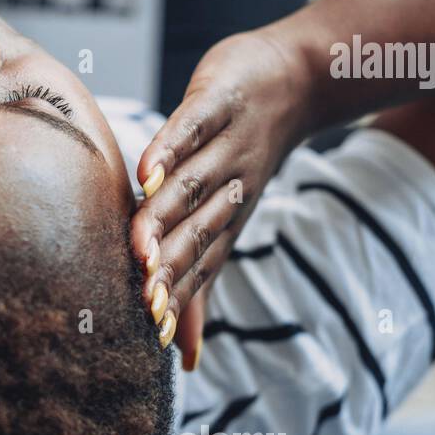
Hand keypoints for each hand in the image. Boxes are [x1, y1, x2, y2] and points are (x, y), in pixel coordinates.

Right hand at [131, 29, 313, 366]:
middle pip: (196, 233)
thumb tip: (186, 357)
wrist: (296, 77)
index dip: (179, 298)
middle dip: (170, 268)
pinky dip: (168, 150)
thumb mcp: (224, 219)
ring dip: (165, 218)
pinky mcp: (218, 101)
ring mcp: (227, 144)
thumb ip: (196, 279)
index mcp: (228, 220)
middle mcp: (232, 188)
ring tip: (139, 249)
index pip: (200, 264)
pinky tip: (146, 172)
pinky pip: (191, 128)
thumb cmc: (243, 155)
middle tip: (146, 302)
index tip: (154, 332)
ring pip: (191, 187)